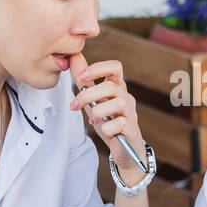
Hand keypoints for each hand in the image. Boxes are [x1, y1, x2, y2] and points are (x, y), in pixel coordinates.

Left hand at [67, 52, 145, 181]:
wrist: (124, 149)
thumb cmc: (109, 122)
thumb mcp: (93, 100)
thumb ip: (84, 80)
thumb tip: (74, 56)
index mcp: (117, 88)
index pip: (115, 67)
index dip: (98, 67)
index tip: (80, 76)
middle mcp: (126, 98)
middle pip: (111, 86)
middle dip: (88, 94)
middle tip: (75, 104)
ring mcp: (131, 114)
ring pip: (119, 103)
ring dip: (99, 110)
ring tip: (92, 119)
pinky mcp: (131, 130)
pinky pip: (122, 124)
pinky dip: (108, 127)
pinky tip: (104, 129)